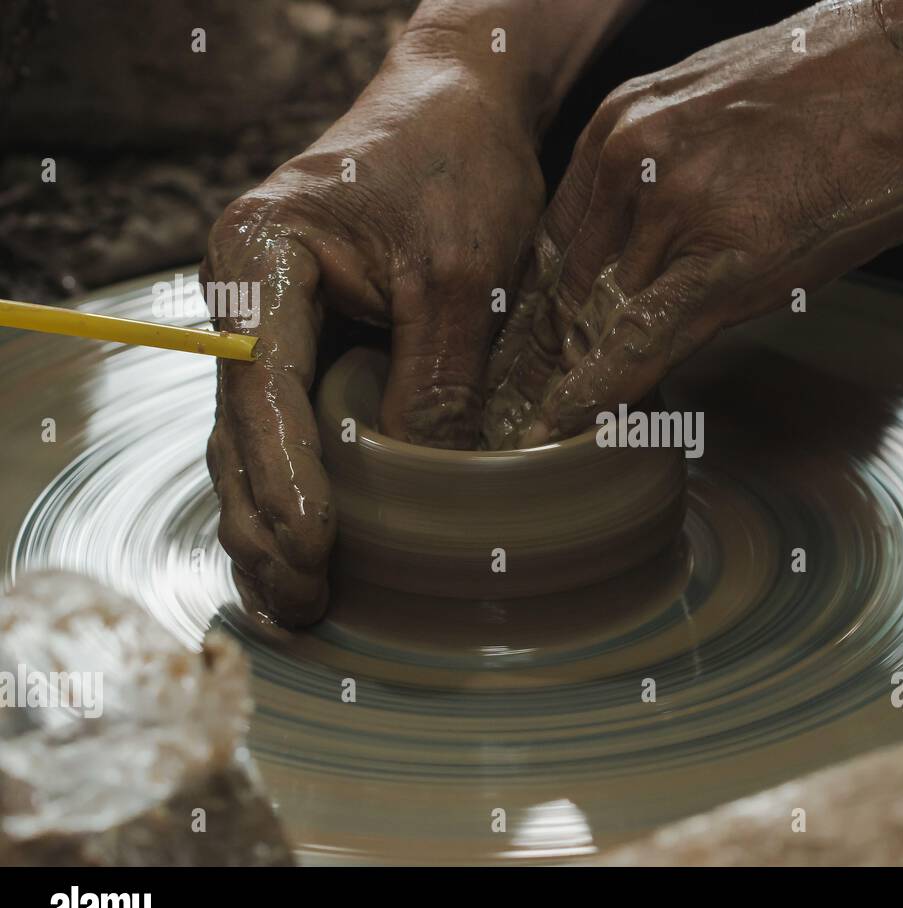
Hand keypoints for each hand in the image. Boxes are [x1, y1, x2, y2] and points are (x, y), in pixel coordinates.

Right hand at [205, 50, 543, 624]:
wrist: (461, 108)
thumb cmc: (456, 166)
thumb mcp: (460, 274)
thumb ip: (437, 378)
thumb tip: (428, 485)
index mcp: (259, 259)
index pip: (261, 386)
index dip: (286, 476)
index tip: (316, 547)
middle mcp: (247, 298)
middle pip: (239, 429)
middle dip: (266, 522)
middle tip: (304, 600)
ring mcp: (273, 326)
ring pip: (255, 442)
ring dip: (272, 524)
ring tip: (298, 603)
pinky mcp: (310, 346)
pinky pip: (291, 431)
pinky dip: (298, 492)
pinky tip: (311, 551)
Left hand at [483, 2, 902, 446]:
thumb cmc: (840, 85)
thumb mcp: (720, 108)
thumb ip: (670, 168)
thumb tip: (658, 238)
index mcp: (622, 126)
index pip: (558, 235)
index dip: (543, 302)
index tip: (528, 347)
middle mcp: (630, 162)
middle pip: (566, 282)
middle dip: (547, 347)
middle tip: (519, 400)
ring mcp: (673, 210)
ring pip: (602, 317)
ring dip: (572, 376)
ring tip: (541, 426)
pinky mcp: (726, 259)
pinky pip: (645, 339)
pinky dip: (605, 390)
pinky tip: (571, 425)